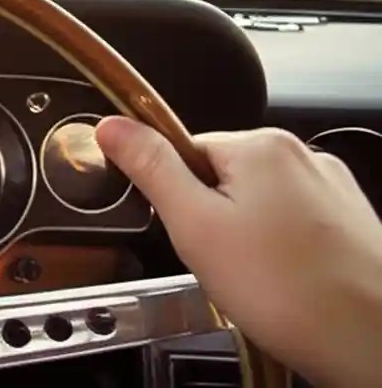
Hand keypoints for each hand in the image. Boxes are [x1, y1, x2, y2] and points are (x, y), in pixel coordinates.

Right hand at [97, 118, 381, 387]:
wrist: (373, 341)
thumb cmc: (291, 293)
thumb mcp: (195, 227)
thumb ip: (151, 169)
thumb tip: (113, 126)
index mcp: (260, 146)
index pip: (184, 151)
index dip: (174, 197)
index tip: (187, 233)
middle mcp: (302, 156)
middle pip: (222, 178)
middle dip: (211, 221)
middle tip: (221, 264)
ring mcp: (330, 190)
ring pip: (257, 206)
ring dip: (246, 239)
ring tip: (258, 280)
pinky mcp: (348, 223)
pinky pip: (291, 228)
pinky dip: (281, 254)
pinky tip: (285, 284)